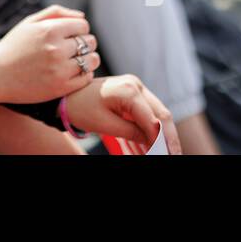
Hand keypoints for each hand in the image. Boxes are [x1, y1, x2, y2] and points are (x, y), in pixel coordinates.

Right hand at [0, 5, 97, 103]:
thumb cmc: (13, 46)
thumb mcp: (29, 23)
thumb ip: (56, 13)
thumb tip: (82, 16)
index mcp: (49, 30)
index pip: (83, 26)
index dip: (78, 30)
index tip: (70, 35)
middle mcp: (56, 49)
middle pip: (90, 42)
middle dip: (84, 43)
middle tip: (71, 48)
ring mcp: (60, 69)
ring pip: (92, 60)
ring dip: (87, 59)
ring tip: (74, 60)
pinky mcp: (61, 87)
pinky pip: (87, 78)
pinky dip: (84, 74)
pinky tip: (71, 72)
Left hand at [62, 74, 181, 154]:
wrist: (66, 95)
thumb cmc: (81, 108)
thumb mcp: (105, 124)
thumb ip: (132, 133)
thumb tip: (155, 144)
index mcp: (129, 90)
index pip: (154, 119)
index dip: (163, 141)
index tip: (167, 155)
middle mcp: (136, 85)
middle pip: (162, 114)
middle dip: (169, 138)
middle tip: (174, 155)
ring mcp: (135, 88)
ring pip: (158, 114)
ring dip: (161, 135)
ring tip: (166, 153)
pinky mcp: (133, 93)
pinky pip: (148, 113)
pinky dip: (151, 129)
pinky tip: (152, 146)